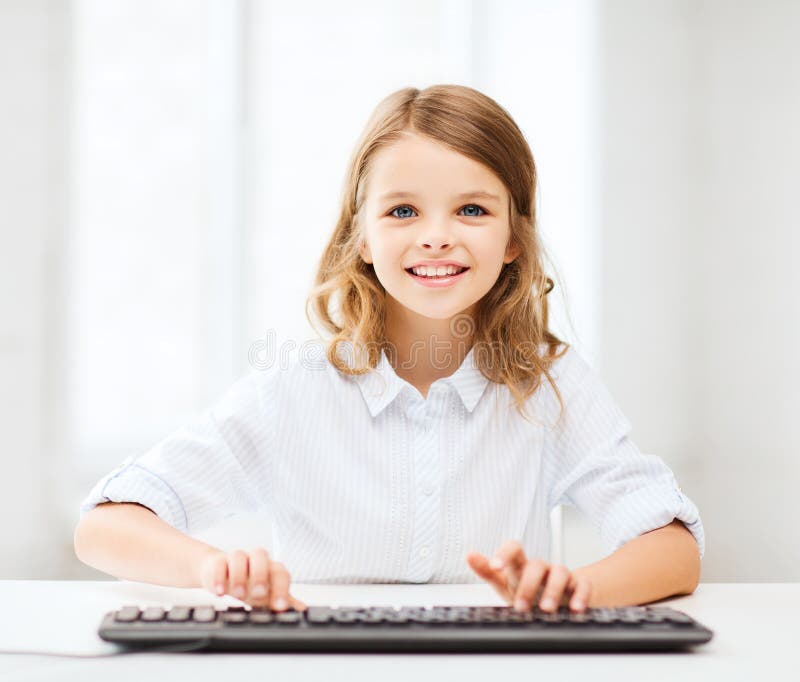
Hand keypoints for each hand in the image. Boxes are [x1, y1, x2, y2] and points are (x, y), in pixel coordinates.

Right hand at [198, 548, 306, 611]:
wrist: (221, 573)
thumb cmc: (249, 584)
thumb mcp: (266, 595)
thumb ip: (282, 600)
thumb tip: (302, 609)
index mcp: (270, 568)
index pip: (280, 572)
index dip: (282, 588)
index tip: (280, 606)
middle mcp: (254, 560)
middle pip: (261, 556)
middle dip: (260, 575)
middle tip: (259, 594)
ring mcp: (236, 559)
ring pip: (239, 556)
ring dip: (239, 576)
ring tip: (238, 595)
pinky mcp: (218, 562)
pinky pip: (219, 564)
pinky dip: (219, 577)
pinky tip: (220, 592)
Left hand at [466, 541, 592, 612]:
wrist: (557, 600)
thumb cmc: (526, 590)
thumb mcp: (504, 584)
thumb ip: (486, 571)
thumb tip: (469, 555)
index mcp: (521, 565)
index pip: (513, 549)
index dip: (504, 554)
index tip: (495, 565)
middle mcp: (541, 568)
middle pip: (536, 565)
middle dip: (528, 585)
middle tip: (521, 606)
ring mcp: (560, 575)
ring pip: (560, 572)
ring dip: (553, 590)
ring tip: (546, 609)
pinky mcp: (579, 585)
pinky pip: (583, 585)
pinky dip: (581, 595)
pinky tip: (575, 608)